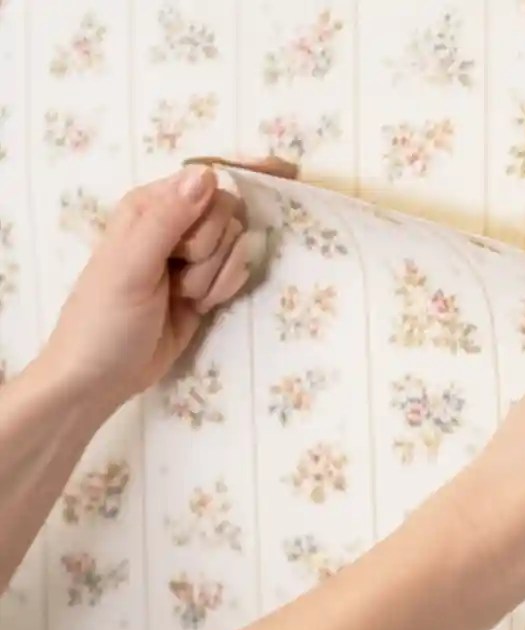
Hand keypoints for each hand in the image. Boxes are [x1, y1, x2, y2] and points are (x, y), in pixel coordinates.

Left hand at [40, 165, 252, 405]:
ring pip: (238, 244)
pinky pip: (239, 269)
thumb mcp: (132, 267)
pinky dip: (225, 289)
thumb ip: (168, 219)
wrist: (103, 378)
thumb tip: (207, 173)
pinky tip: (199, 306)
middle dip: (213, 252)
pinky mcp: (208, 281)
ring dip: (217, 276)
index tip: (187, 248)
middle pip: (229, 216)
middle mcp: (173, 223)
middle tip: (180, 276)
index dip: (207, 218)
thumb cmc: (106, 320)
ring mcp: (192, 254)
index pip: (206, 187)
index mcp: (147, 207)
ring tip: (184, 296)